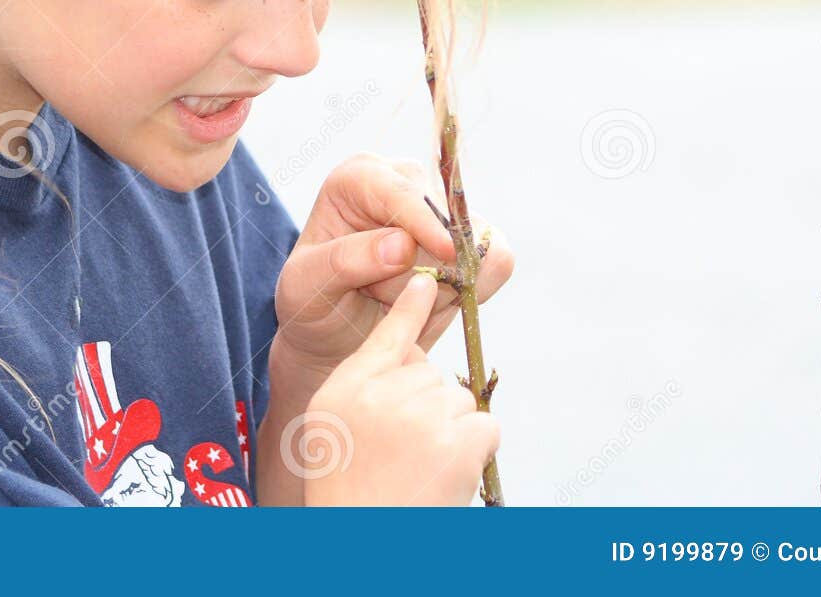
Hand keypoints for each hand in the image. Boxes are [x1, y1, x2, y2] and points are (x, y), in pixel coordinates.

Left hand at [270, 153, 512, 402]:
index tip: (445, 252)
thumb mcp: (306, 286)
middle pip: (447, 216)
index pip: (401, 191)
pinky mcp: (471, 238)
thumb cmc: (313, 303)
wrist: (337, 334)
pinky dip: (470, 291)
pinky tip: (428, 301)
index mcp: (358, 178)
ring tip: (397, 296)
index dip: (424, 221)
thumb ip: (345, 261)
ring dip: (445, 284)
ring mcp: (442, 208)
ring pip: (476, 242)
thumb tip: (402, 245)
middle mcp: (404, 181)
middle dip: (426, 266)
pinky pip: (497, 261)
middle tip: (379, 295)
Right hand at [299, 274, 499, 505]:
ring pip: (459, 399)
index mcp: (349, 387)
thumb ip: (364, 378)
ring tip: (423, 464)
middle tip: (403, 447)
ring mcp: (424, 418)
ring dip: (452, 428)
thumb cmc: (348, 483)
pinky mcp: (460, 445)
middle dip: (427, 403)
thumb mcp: (335, 422)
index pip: (387, 334)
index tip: (424, 280)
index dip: (410, 304)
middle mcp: (384, 395)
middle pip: (429, 372)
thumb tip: (408, 348)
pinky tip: (449, 470)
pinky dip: (476, 446)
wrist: (366, 539)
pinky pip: (485, 424)